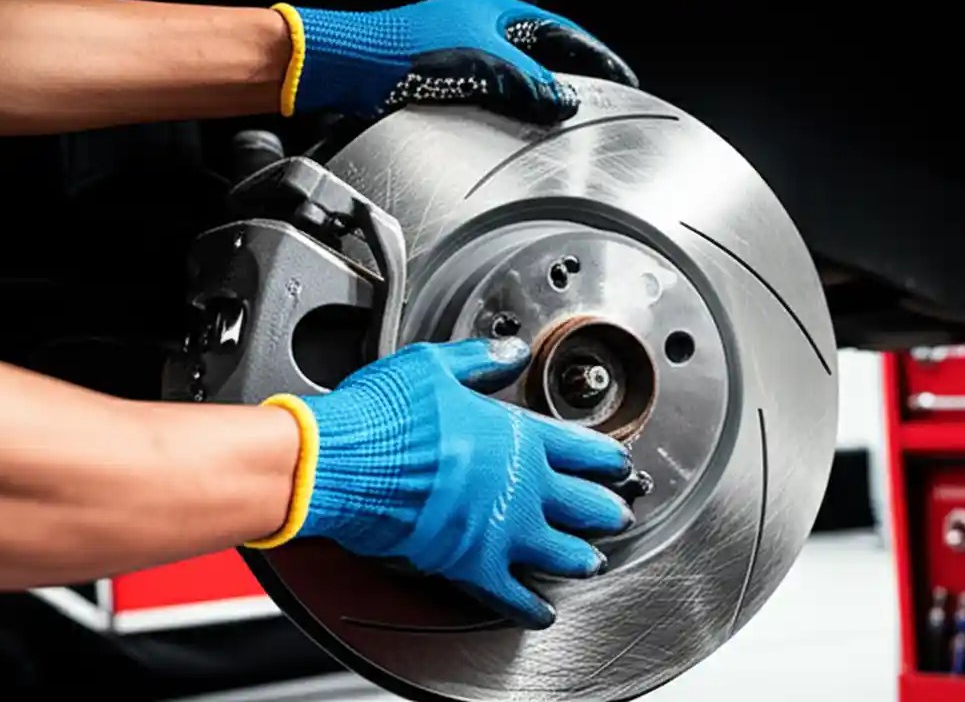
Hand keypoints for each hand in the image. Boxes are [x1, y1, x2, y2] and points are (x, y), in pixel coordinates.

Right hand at [249, 337, 637, 628]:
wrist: (345, 462)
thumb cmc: (386, 414)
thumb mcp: (437, 368)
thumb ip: (481, 363)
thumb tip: (510, 352)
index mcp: (518, 436)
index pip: (581, 449)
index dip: (606, 458)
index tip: (619, 464)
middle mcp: (521, 486)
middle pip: (584, 504)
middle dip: (607, 510)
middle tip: (618, 515)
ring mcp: (501, 530)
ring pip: (562, 553)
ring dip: (581, 558)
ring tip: (592, 562)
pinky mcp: (471, 565)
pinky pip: (512, 595)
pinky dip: (530, 608)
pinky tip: (540, 613)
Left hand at [270, 0, 637, 124]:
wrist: (354, 68)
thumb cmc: (409, 52)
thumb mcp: (488, 66)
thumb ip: (532, 84)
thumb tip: (564, 101)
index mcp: (500, 14)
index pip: (565, 35)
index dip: (597, 57)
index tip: (623, 77)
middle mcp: (485, 29)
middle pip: (545, 53)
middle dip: (576, 76)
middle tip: (603, 98)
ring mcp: (466, 53)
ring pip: (521, 76)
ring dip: (543, 96)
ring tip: (568, 117)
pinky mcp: (446, 79)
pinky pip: (496, 93)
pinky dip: (516, 108)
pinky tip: (521, 126)